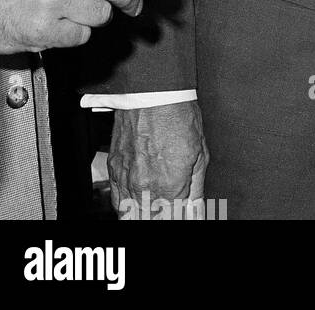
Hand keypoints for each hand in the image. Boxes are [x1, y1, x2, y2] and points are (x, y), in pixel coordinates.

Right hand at [110, 101, 206, 217]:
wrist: (152, 94)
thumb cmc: (178, 116)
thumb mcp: (200, 153)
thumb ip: (196, 187)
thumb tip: (196, 208)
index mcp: (170, 185)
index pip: (172, 219)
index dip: (178, 217)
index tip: (182, 213)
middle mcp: (144, 188)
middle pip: (150, 220)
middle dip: (161, 217)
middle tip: (170, 209)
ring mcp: (126, 181)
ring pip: (130, 216)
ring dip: (144, 215)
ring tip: (154, 211)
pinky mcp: (113, 171)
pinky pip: (116, 201)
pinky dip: (126, 206)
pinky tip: (137, 203)